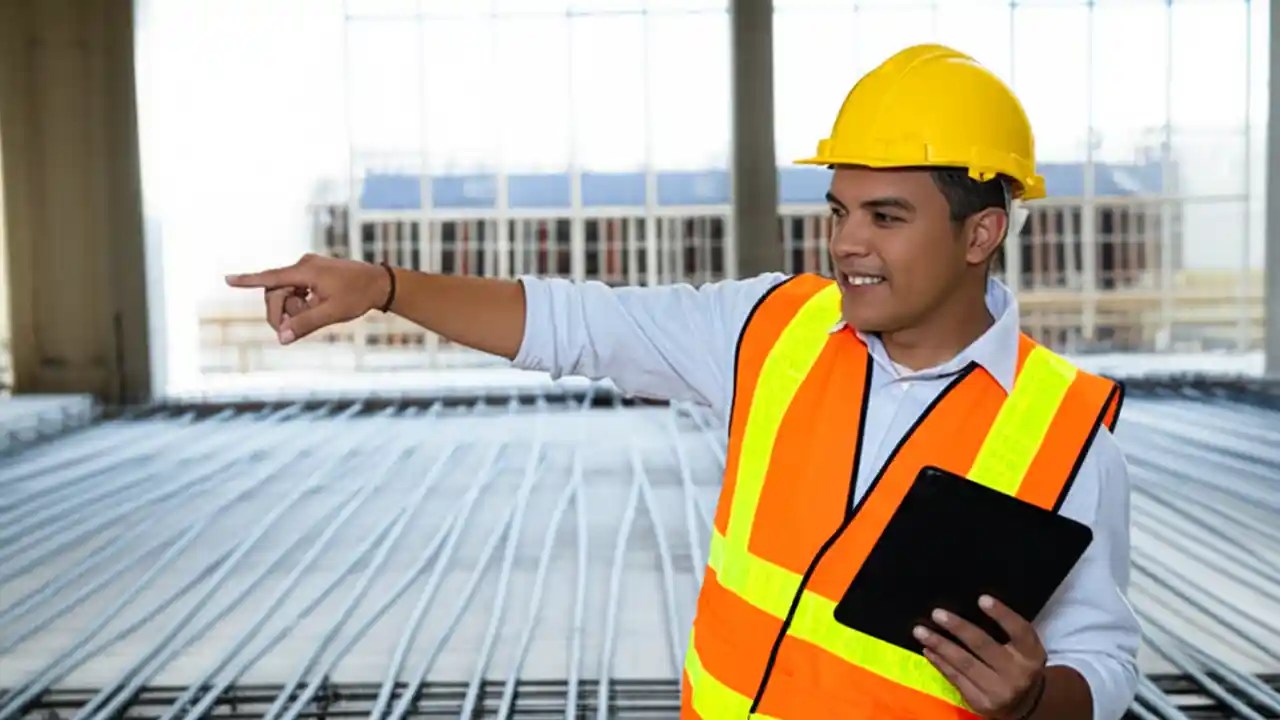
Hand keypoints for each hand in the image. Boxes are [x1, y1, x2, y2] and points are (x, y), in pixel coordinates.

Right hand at [224, 253, 388, 343]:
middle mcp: (303, 266)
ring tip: (314, 315)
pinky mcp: (314, 274)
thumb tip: (281, 338)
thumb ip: (304, 324)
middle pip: (275, 292)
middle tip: (290, 330)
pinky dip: (300, 303)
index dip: (247, 281)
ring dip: (292, 309)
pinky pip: (296, 291)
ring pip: (286, 293)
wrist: (380, 283)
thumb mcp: (331, 313)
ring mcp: (309, 269)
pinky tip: (316, 309)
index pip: (270, 278)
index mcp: (305, 271)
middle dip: (280, 311)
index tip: (227, 279)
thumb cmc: (358, 296)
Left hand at [913, 595, 1047, 718]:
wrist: (1023, 705)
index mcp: (1031, 654)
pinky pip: (956, 679)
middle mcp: (1017, 674)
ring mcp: (999, 691)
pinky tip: (928, 650)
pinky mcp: (981, 703)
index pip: (1020, 631)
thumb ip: (1005, 631)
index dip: (1002, 615)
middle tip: (937, 613)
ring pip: (964, 664)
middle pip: (984, 646)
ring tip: (920, 631)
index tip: (982, 598)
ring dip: (940, 645)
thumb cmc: (1017, 665)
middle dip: (958, 628)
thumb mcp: (1022, 649)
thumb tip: (966, 605)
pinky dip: (940, 663)